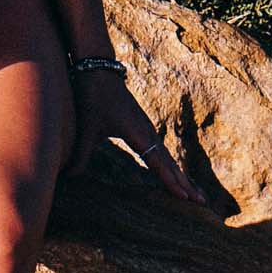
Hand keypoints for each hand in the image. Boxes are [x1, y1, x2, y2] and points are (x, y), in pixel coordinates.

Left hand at [65, 66, 202, 201]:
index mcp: (138, 134)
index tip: (185, 197)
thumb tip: (70, 177)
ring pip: (168, 157)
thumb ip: (80, 154)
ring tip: (194, 192)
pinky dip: (170, 165)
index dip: (171, 182)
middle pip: (171, 163)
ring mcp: (147, 129)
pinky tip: (172, 172)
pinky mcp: (143, 127)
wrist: (100, 71)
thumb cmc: (93, 99)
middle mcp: (148, 132)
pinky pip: (161, 150)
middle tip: (201, 202)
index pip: (158, 164)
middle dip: (186, 184)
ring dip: (181, 176)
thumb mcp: (86, 128)